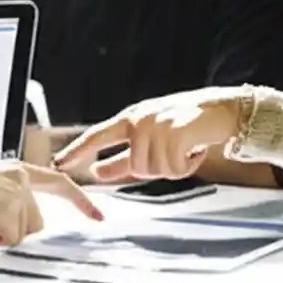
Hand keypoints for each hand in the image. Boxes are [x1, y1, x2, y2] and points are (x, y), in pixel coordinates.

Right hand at [0, 163, 103, 245]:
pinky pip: (9, 240)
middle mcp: (19, 177)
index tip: (98, 215)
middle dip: (11, 229)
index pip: (57, 181)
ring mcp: (15, 192)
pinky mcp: (7, 209)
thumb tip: (16, 224)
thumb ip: (5, 197)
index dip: (79, 199)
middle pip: (36, 221)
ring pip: (23, 232)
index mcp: (13, 168)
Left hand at [53, 89, 244, 182]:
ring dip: (175, 168)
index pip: (98, 134)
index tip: (59, 162)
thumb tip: (98, 173)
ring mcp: (158, 124)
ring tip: (187, 150)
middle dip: (157, 169)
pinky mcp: (176, 132)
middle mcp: (141, 119)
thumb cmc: (187, 125)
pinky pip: (175, 169)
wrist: (223, 110)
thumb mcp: (152, 137)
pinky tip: (196, 150)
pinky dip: (188, 165)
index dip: (78, 150)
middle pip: (136, 167)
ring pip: (156, 170)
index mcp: (131, 118)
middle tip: (177, 156)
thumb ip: (125, 157)